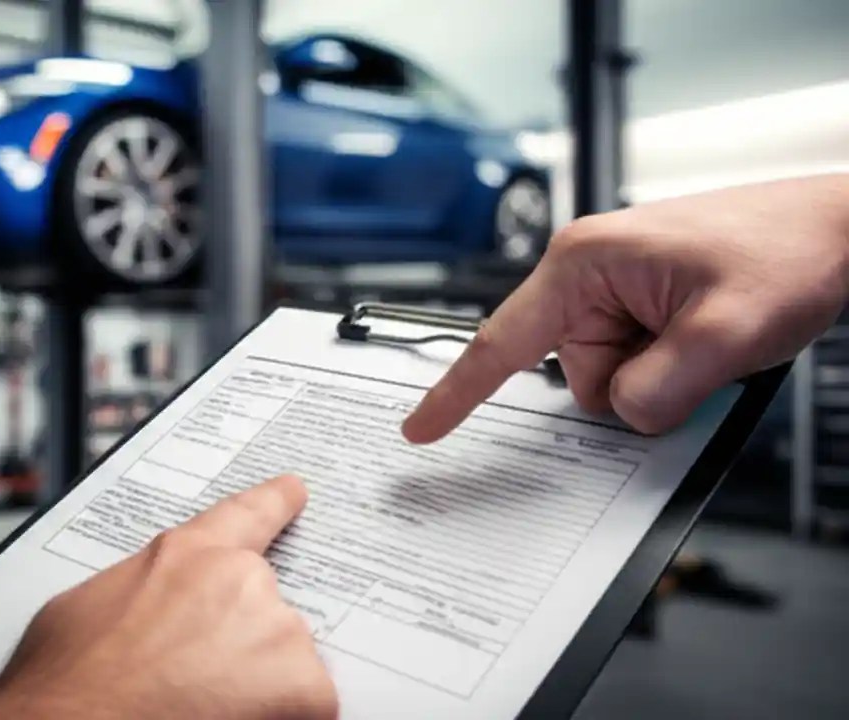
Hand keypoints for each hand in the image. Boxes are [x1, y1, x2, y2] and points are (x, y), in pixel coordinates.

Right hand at [0, 475, 335, 719]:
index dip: (275, 502)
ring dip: (252, 682)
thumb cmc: (67, 684)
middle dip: (235, 641)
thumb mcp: (86, 608)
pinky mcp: (303, 684)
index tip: (293, 491)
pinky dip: (277, 716)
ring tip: (197, 706)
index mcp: (186, 555)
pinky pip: (306, 703)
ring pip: (281, 658)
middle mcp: (240, 581)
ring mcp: (277, 630)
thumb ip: (141, 593)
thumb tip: (145, 615)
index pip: (247, 514)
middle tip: (192, 677)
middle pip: (259, 607)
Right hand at [403, 174, 848, 440]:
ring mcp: (619, 290)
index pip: (502, 342)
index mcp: (584, 263)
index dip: (457, 393)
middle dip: (635, 386)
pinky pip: (640, 365)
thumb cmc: (788, 248)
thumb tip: (626, 416)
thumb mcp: (726, 332)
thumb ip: (659, 389)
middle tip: (695, 354)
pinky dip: (675, 369)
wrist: (843, 228)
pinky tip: (710, 340)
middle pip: (579, 376)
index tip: (421, 429)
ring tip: (713, 337)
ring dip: (662, 378)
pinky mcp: (645, 304)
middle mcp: (590, 273)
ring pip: (613, 379)